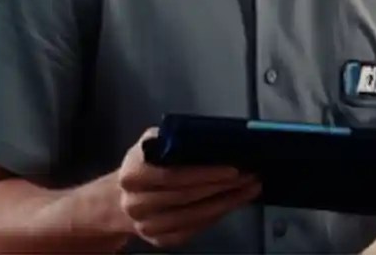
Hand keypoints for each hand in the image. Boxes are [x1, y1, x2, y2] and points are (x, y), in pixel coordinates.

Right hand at [117, 128, 261, 248]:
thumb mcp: (152, 142)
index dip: (204, 173)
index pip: (172, 175)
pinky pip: (195, 229)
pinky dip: (218, 214)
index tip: (232, 169)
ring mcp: (147, 226)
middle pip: (187, 197)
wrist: (126, 197)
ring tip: (249, 188)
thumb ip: (173, 137)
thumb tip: (208, 135)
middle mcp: (136, 204)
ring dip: (227, 202)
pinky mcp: (161, 240)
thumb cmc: (147, 164)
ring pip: (194, 216)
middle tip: (249, 175)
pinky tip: (233, 202)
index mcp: (132, 175)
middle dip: (222, 186)